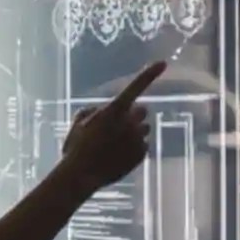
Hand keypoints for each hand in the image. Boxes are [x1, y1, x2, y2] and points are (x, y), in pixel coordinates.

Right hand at [60, 61, 165, 194]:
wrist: (81, 176)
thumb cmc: (76, 148)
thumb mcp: (78, 124)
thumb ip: (92, 112)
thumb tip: (103, 111)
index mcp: (113, 111)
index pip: (134, 88)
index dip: (149, 74)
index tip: (163, 63)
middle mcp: (130, 122)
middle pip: (142, 110)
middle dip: (133, 115)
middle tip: (117, 126)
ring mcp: (137, 138)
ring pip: (143, 129)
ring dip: (132, 133)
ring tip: (114, 146)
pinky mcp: (141, 154)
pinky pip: (142, 146)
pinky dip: (132, 149)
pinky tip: (117, 157)